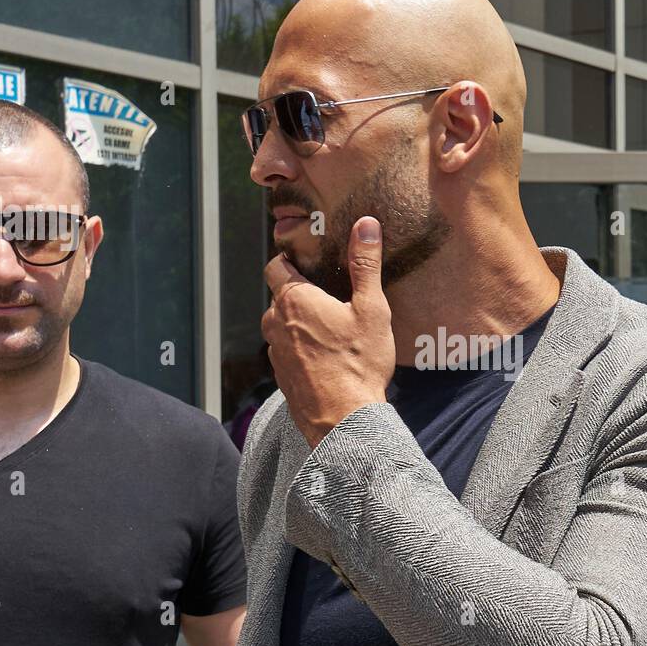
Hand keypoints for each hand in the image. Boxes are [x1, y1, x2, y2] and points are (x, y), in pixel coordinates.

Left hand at [262, 216, 395, 446]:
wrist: (344, 420)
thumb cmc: (358, 364)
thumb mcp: (371, 309)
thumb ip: (365, 265)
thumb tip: (365, 225)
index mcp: (293, 300)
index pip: (275, 266)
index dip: (290, 261)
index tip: (309, 263)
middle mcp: (275, 323)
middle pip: (279, 297)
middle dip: (300, 295)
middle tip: (330, 299)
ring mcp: (275, 353)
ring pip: (281, 327)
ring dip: (299, 325)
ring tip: (330, 331)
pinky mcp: (281, 377)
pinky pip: (287, 353)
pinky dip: (301, 350)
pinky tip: (326, 358)